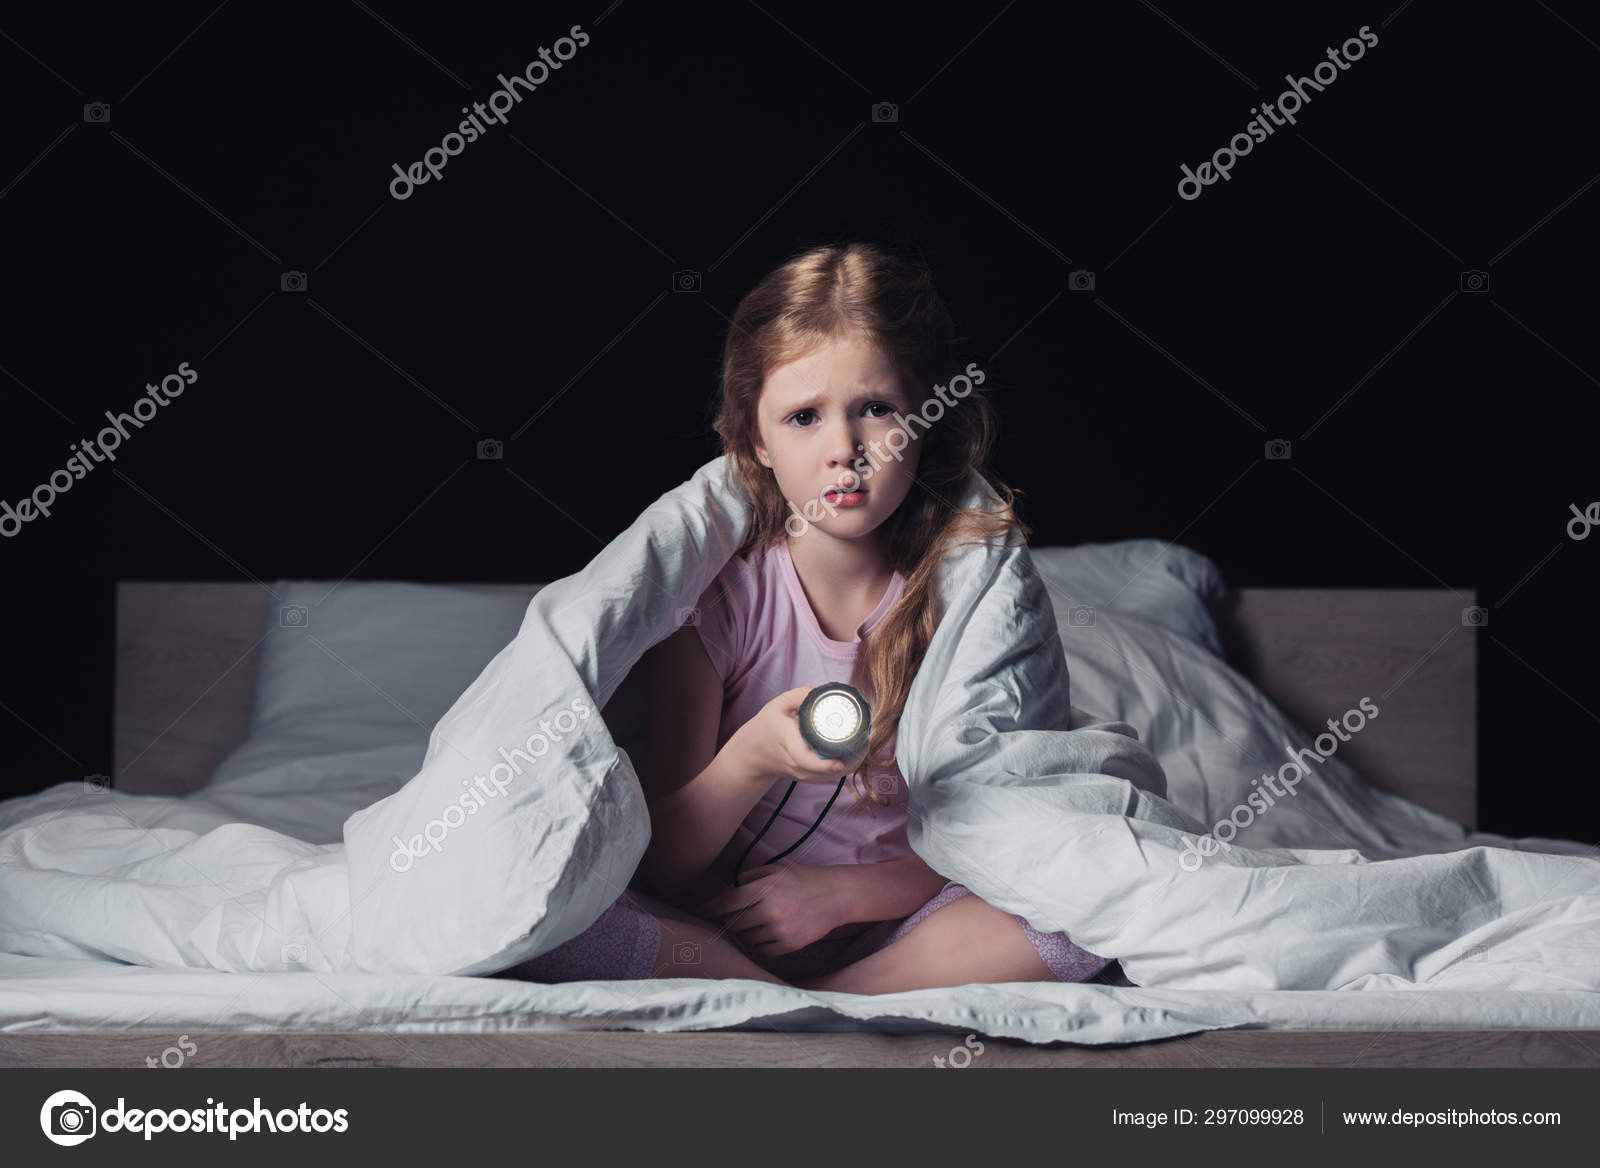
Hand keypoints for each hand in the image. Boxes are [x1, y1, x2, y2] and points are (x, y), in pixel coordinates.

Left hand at [694, 863, 853, 958]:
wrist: (837, 895)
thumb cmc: (803, 879)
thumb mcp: (775, 870)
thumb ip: (748, 879)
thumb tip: (726, 893)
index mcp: (765, 890)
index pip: (727, 903)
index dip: (710, 908)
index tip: (700, 911)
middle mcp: (771, 912)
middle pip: (735, 923)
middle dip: (731, 920)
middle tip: (735, 915)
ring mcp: (781, 931)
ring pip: (747, 939)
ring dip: (745, 932)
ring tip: (756, 921)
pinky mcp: (790, 945)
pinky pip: (763, 950)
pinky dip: (760, 943)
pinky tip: (767, 932)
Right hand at [730, 685, 867, 786]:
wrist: (753, 753)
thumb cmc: (767, 727)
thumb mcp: (778, 704)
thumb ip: (799, 696)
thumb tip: (821, 693)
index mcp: (789, 745)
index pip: (806, 760)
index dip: (826, 764)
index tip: (841, 761)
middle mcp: (797, 765)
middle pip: (827, 771)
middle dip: (851, 759)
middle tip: (866, 738)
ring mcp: (803, 775)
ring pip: (832, 776)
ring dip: (851, 763)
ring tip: (864, 742)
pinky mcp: (808, 778)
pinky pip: (830, 776)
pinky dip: (845, 767)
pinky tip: (855, 753)